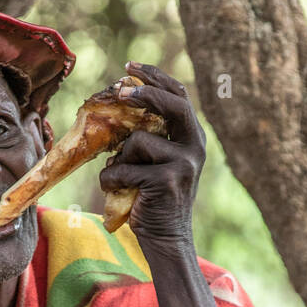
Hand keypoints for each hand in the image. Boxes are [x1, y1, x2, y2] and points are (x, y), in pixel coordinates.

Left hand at [99, 61, 205, 251]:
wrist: (167, 240)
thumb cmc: (154, 200)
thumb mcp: (156, 163)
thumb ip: (150, 137)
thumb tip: (119, 105)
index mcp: (192, 137)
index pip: (178, 95)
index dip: (155, 77)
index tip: (130, 66)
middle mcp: (194, 147)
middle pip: (171, 104)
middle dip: (143, 93)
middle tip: (119, 91)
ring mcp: (183, 163)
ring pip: (137, 142)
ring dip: (118, 160)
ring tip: (120, 179)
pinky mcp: (167, 180)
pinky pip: (124, 169)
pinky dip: (112, 181)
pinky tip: (119, 193)